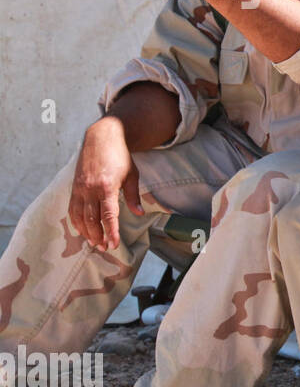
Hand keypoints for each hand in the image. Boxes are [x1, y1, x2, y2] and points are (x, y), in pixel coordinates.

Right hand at [68, 117, 143, 251]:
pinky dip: (76, 221)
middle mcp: (90, 189)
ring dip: (86, 231)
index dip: (111, 231)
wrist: (101, 139)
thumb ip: (133, 196)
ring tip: (94, 242)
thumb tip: (139, 213)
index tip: (113, 244)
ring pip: (80, 216)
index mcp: (107, 187)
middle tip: (104, 247)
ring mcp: (80, 188)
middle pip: (92, 219)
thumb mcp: (132, 175)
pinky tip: (82, 229)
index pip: (108, 215)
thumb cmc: (120, 157)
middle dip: (98, 235)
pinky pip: (72, 208)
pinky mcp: (74, 187)